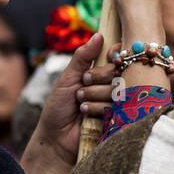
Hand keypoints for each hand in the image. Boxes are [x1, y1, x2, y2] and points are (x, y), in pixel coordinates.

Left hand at [19, 32, 105, 173]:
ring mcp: (116, 103)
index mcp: (100, 73)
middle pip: (119, 71)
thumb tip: (98, 35)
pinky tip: (86, 115)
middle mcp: (111, 86)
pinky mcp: (118, 120)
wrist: (55, 139)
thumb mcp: (67, 78)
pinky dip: (97, 109)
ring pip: (117, 88)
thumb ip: (83, 57)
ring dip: (94, 95)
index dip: (116, 54)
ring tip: (80, 104)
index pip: (118, 56)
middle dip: (97, 77)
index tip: (110, 57)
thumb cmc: (58, 108)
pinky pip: (115, 106)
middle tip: (82, 85)